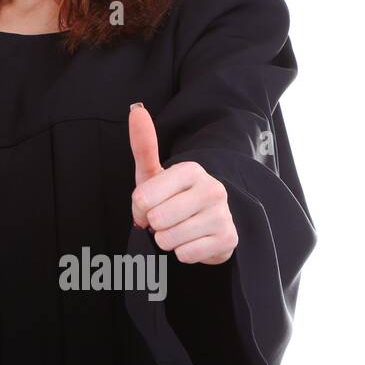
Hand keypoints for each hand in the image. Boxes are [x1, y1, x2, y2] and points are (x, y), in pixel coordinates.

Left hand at [129, 101, 237, 264]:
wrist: (205, 227)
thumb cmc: (172, 197)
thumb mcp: (153, 174)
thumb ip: (144, 145)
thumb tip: (137, 111)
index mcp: (190, 170)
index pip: (143, 198)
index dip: (139, 207)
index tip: (149, 204)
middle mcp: (212, 188)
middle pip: (157, 219)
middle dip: (153, 225)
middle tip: (164, 219)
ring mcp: (222, 214)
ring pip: (169, 238)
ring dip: (166, 240)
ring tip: (177, 229)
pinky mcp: (228, 239)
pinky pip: (185, 254)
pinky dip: (182, 252)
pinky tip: (191, 241)